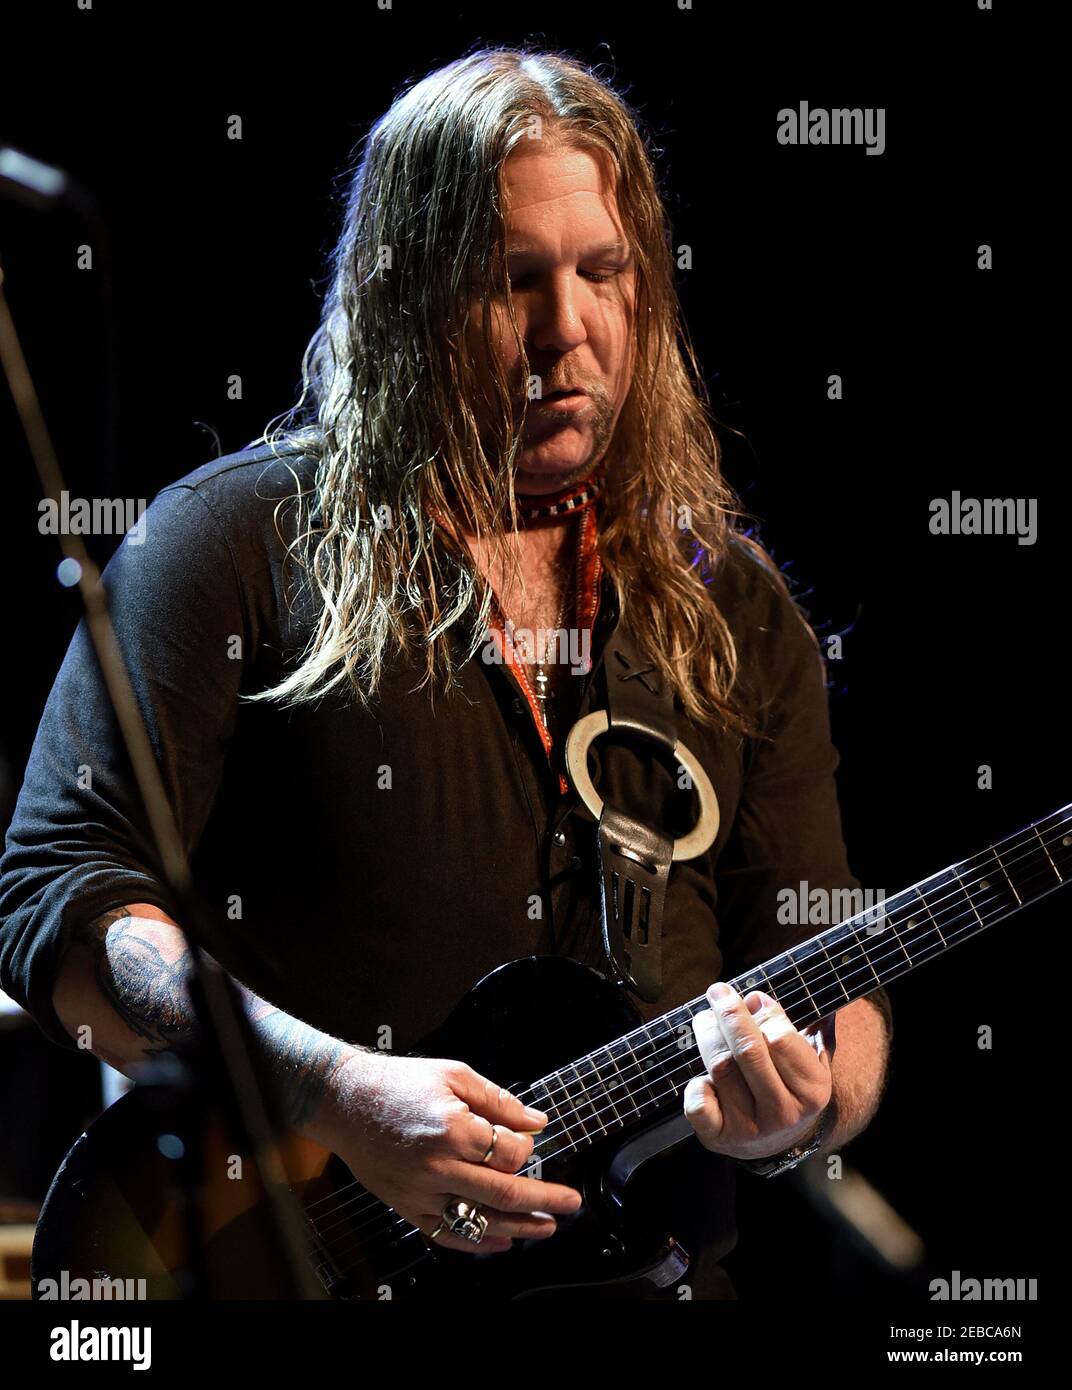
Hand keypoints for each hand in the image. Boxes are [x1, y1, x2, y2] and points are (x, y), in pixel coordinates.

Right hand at [323, 1052, 582, 1254]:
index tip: (530, 1141)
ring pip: (480, 1220)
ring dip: (520, 1227)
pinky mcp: (407, 1206)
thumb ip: (499, 1100)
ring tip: (546, 1226)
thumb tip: (536, 1120)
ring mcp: (421, 1191)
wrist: (345, 1102)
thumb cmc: (397, 1084)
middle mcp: (438, 1166)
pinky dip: (477, 1242)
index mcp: (453, 1129)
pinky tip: (501, 1241)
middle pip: (504, 1194)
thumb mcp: (454, 1075)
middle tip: (571, 1202)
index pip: (511, 1152)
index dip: (529, 1149)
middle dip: (545, 1200)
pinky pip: (447, 1234)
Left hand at [683, 982, 833, 1160]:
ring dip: (708, 1035)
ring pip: (721, 1068)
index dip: (764, 1013)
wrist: (776, 1144)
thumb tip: (796, 1000)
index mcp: (812, 1090)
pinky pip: (699, 1106)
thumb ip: (811, 1029)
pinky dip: (695, 1086)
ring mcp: (750, 1127)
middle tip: (718, 992)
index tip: (753, 998)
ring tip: (706, 1019)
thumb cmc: (790, 1088)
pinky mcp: (719, 1136)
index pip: (781, 1039)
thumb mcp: (811, 1063)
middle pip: (748, 1051)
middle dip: (730, 1015)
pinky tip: (702, 1074)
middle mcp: (783, 1112)